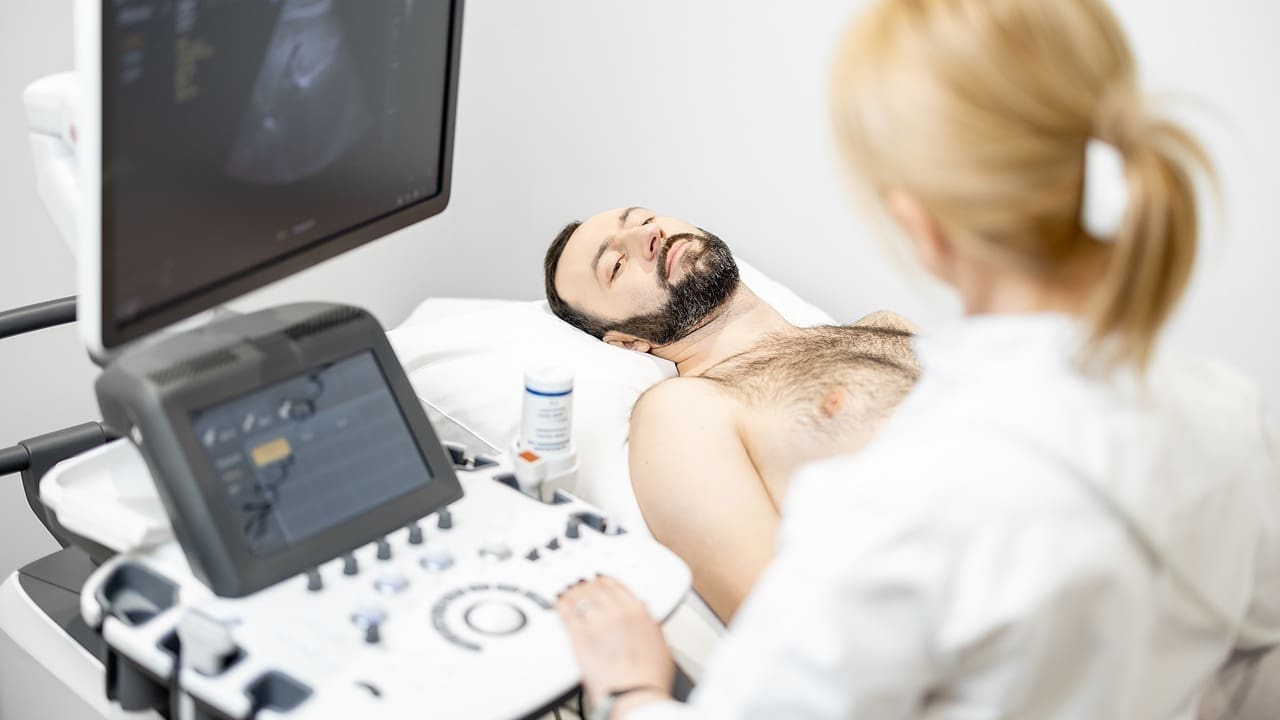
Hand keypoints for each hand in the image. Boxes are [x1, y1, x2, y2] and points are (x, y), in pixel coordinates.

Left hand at [556, 576, 674, 708]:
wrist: (634, 694)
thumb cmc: (649, 678)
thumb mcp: (660, 646)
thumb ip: (650, 628)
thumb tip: (647, 624)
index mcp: (637, 612)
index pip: (617, 586)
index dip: (606, 581)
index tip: (600, 580)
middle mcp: (616, 612)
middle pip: (596, 588)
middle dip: (588, 585)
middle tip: (582, 584)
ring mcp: (595, 622)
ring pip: (580, 596)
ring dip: (574, 592)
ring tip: (568, 592)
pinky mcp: (578, 636)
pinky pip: (566, 613)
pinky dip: (561, 606)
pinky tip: (558, 604)